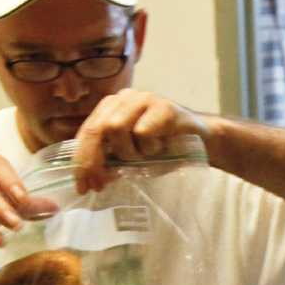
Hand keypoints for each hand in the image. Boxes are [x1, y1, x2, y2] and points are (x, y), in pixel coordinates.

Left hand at [73, 90, 209, 193]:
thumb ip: (111, 161)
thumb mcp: (132, 157)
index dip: (81, 160)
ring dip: (127, 152)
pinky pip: (143, 131)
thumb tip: (90, 180)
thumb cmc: (164, 148)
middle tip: (99, 185)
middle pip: (96, 129)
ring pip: (116, 128)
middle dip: (93, 161)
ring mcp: (143, 98)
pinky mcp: (163, 105)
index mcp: (111, 107)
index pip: (87, 132)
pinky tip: (161, 148)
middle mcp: (124, 98)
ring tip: (144, 157)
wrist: (202, 140)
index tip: (82, 186)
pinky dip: (149, 148)